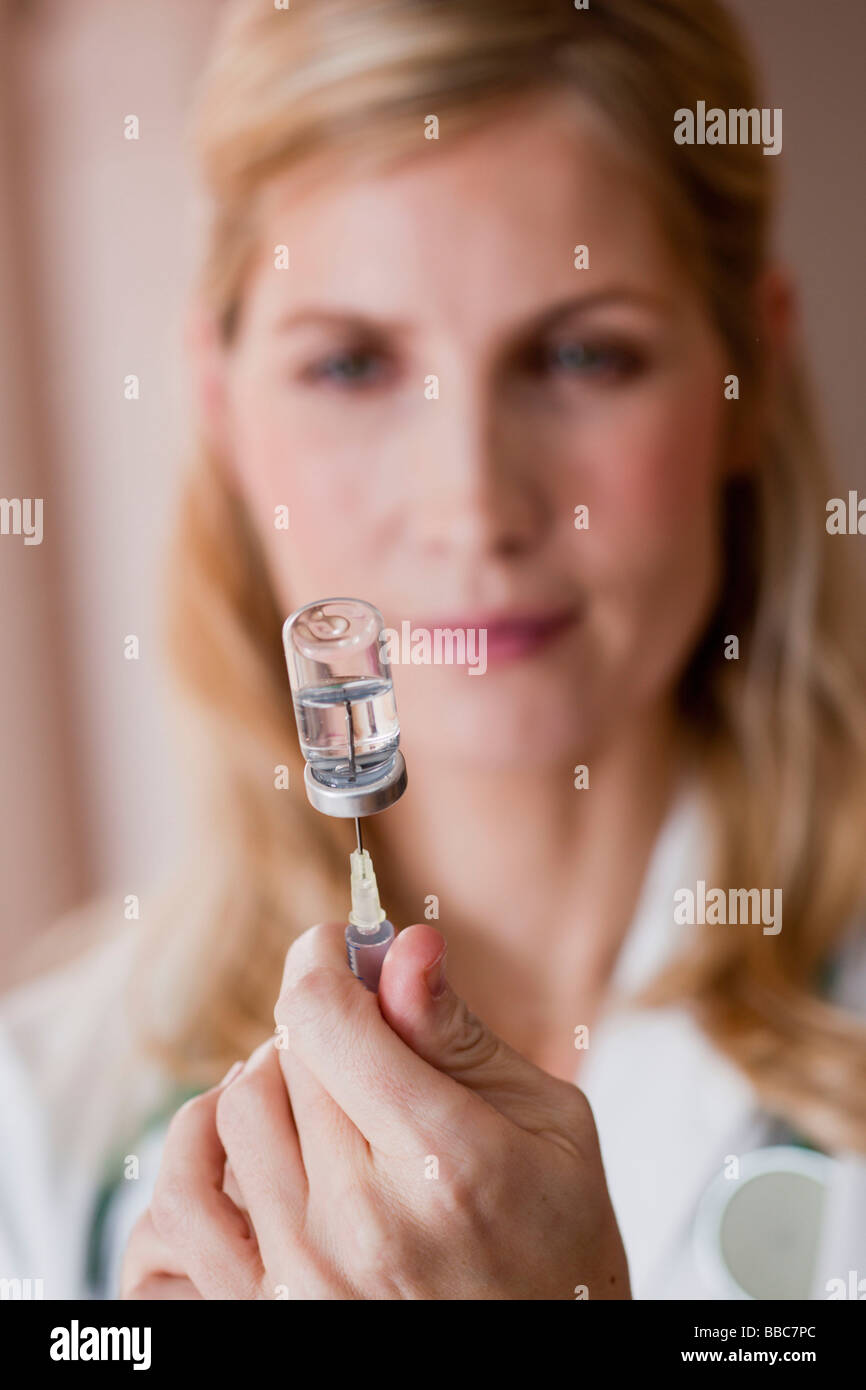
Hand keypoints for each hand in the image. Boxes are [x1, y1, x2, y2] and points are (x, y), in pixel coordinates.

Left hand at [122, 922, 629, 1299]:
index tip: (339, 946)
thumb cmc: (560, 1243)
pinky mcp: (259, 1308)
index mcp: (445, 1162)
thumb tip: (404, 944)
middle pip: (288, 1053)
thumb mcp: (549, 1124)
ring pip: (232, 1109)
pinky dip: (203, 1145)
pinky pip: (181, 1200)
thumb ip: (460, 1035)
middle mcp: (360, 1223)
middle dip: (323, 1015)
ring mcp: (300, 1276)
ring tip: (321, 1085)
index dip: (324, 958)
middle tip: (362, 1024)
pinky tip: (257, 1134)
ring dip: (273, 1074)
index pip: (325, 1017)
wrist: (544, 1360)